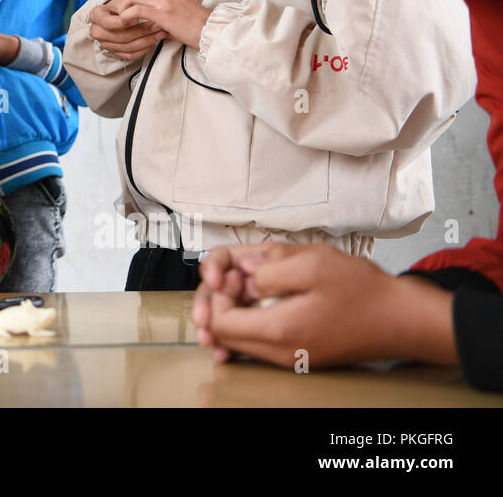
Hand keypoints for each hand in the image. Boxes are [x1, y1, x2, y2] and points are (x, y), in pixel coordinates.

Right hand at [88, 0, 164, 59]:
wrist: (118, 16)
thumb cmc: (122, 7)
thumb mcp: (122, 1)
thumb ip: (127, 5)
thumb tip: (136, 12)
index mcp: (96, 15)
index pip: (107, 22)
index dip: (123, 22)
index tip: (137, 18)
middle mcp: (97, 31)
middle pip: (119, 36)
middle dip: (140, 32)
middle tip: (156, 25)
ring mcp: (106, 44)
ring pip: (127, 47)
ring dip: (147, 40)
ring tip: (160, 32)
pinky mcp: (116, 53)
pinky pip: (131, 55)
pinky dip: (145, 49)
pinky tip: (154, 41)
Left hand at [117, 0, 211, 50]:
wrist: (211, 31)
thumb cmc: (198, 27)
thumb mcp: (179, 16)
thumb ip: (162, 18)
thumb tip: (152, 26)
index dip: (132, 3)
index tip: (129, 14)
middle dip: (124, 5)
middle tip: (123, 18)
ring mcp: (164, 1)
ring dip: (124, 11)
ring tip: (124, 23)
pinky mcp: (162, 13)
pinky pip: (136, 10)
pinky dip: (127, 17)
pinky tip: (127, 25)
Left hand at [193, 243, 456, 368]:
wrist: (402, 319)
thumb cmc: (364, 291)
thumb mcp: (313, 262)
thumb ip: (268, 267)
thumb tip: (241, 273)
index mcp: (279, 329)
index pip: (218, 322)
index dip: (216, 294)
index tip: (233, 274)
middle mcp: (280, 351)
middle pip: (223, 333)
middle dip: (219, 301)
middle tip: (234, 277)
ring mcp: (289, 356)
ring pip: (240, 338)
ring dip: (236, 308)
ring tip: (251, 283)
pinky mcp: (299, 354)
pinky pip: (260, 340)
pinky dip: (252, 318)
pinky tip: (261, 297)